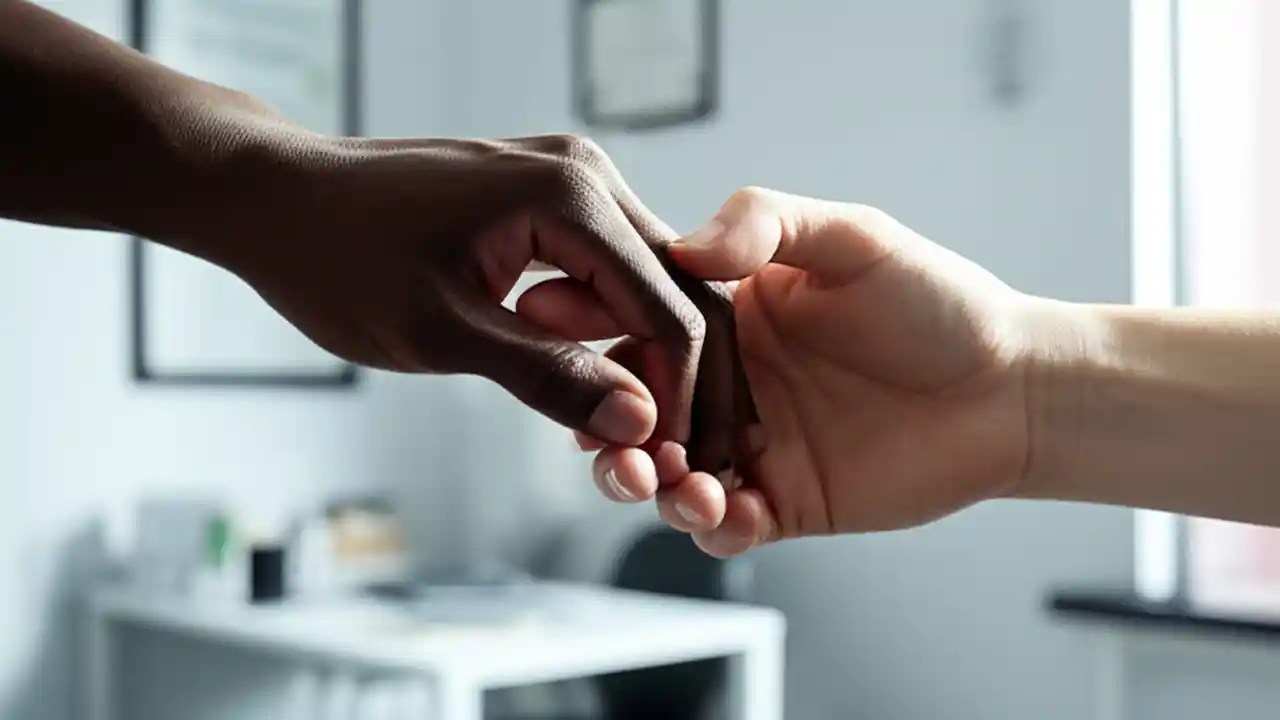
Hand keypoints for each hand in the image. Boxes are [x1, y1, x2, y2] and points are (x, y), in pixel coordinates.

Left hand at [195, 129, 746, 449]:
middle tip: (675, 458)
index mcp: (570, 197)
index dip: (679, 398)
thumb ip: (549, 375)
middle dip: (682, 378)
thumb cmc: (338, 258)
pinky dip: (610, 326)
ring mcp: (569, 178)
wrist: (278, 199)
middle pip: (680, 289)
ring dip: (645, 356)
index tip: (670, 466)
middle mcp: (584, 174)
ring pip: (648, 282)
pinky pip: (608, 266)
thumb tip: (638, 424)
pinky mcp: (548, 196)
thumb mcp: (442, 334)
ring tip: (623, 428)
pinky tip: (595, 377)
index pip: (670, 309)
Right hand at [588, 188, 1034, 555]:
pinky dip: (712, 527)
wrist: (1010, 388)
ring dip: (649, 485)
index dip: (588, 324)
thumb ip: (765, 223)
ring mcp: (751, 445)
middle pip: (631, 408)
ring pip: (664, 475)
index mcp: (724, 313)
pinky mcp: (783, 500)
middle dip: (605, 427)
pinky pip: (725, 525)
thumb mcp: (851, 237)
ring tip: (674, 485)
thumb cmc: (936, 301)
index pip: (634, 318)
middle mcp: (725, 381)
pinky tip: (730, 512)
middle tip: (610, 440)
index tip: (552, 329)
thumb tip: (681, 247)